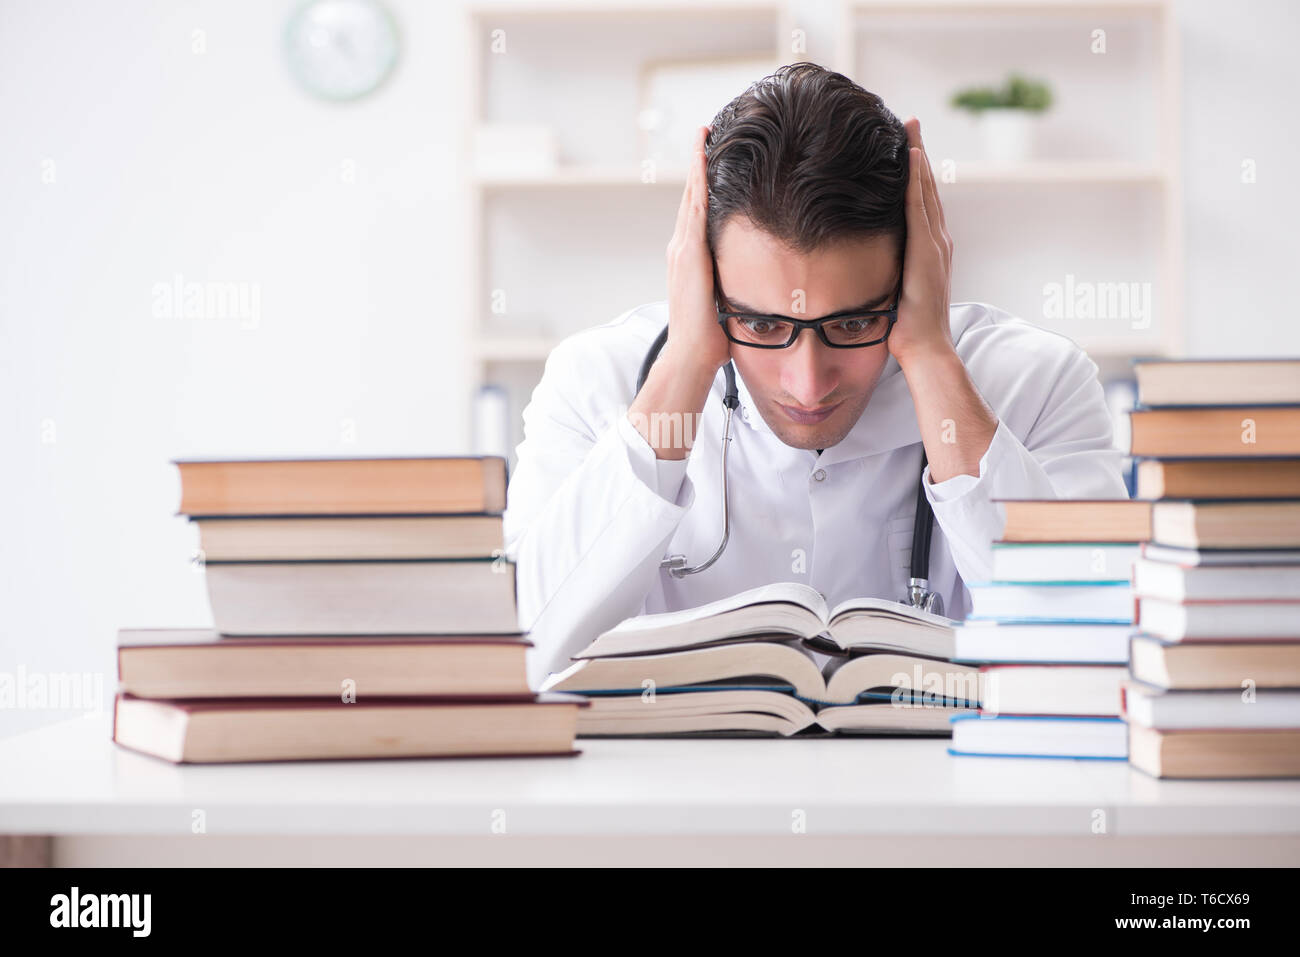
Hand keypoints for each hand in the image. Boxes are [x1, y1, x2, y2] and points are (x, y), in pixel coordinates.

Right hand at [663, 124, 731, 374]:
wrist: (692, 355)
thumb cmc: (711, 337)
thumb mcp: (724, 300)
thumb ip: (732, 281)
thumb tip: (756, 277)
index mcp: (690, 258)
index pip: (698, 211)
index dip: (703, 182)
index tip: (711, 156)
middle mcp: (681, 248)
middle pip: (691, 195)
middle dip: (697, 162)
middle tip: (705, 130)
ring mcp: (682, 249)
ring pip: (691, 196)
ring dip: (696, 163)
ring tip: (703, 133)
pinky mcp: (688, 253)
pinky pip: (694, 208)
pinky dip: (697, 182)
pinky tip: (703, 159)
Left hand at [888, 117, 955, 367]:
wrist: (925, 348)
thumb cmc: (905, 329)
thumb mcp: (892, 292)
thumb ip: (885, 273)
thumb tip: (862, 265)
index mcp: (930, 250)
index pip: (921, 203)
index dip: (914, 175)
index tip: (905, 147)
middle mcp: (938, 242)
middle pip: (927, 188)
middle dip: (918, 154)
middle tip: (910, 123)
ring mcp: (936, 244)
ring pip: (926, 191)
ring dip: (919, 158)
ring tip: (911, 128)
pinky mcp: (928, 250)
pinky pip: (920, 208)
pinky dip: (916, 181)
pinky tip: (910, 158)